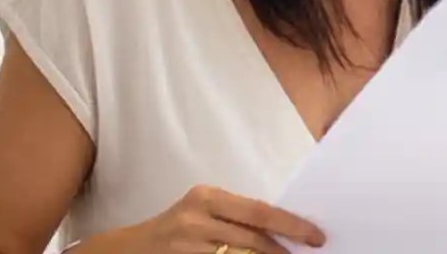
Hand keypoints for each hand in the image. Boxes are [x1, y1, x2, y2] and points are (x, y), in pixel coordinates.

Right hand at [122, 185, 325, 252]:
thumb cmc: (178, 228)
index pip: (259, 212)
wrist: (130, 250)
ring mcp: (186, 247)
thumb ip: (238, 218)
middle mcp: (195, 220)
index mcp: (206, 198)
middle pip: (252, 241)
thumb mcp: (204, 212)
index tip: (316, 237)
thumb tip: (287, 231)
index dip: (291, 225)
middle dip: (282, 252)